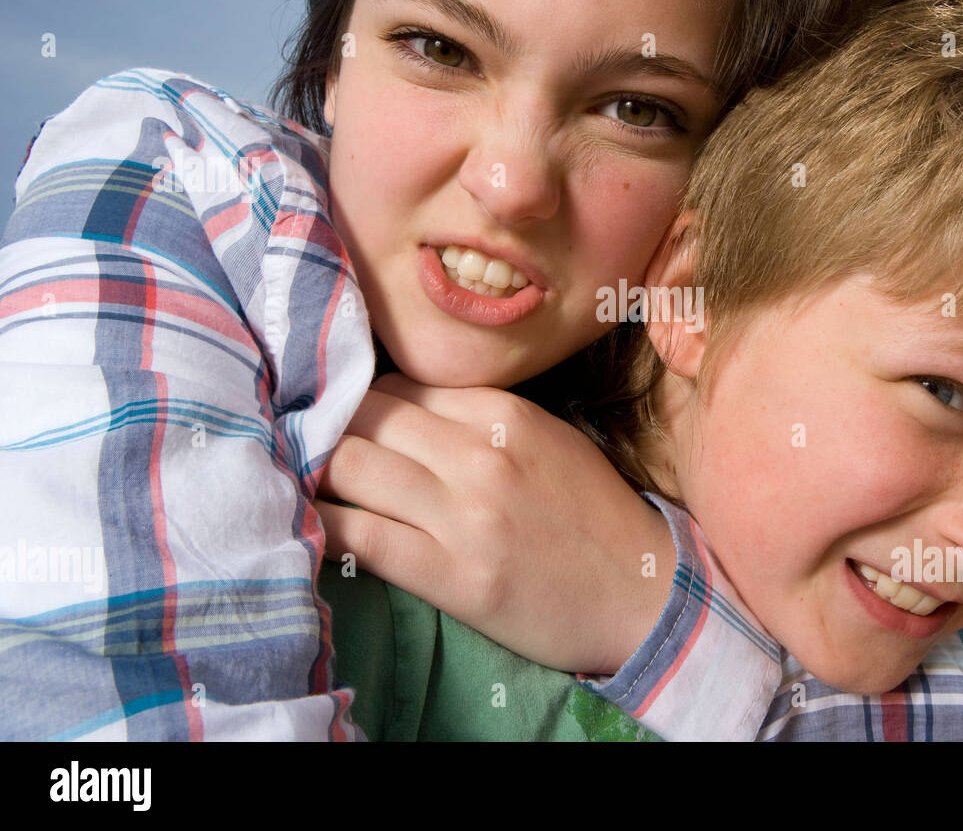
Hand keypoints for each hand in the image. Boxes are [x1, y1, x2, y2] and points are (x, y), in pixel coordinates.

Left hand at [315, 373, 675, 674]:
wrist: (643, 593)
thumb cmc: (593, 515)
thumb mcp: (548, 439)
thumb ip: (483, 417)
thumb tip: (402, 406)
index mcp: (506, 412)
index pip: (400, 385)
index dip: (363, 401)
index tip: (348, 422)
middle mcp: (481, 454)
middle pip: (365, 417)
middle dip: (328, 429)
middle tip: (310, 448)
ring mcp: (465, 515)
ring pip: (350, 466)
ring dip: (315, 470)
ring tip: (303, 482)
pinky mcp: (453, 575)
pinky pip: (360, 538)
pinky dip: (321, 526)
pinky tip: (305, 526)